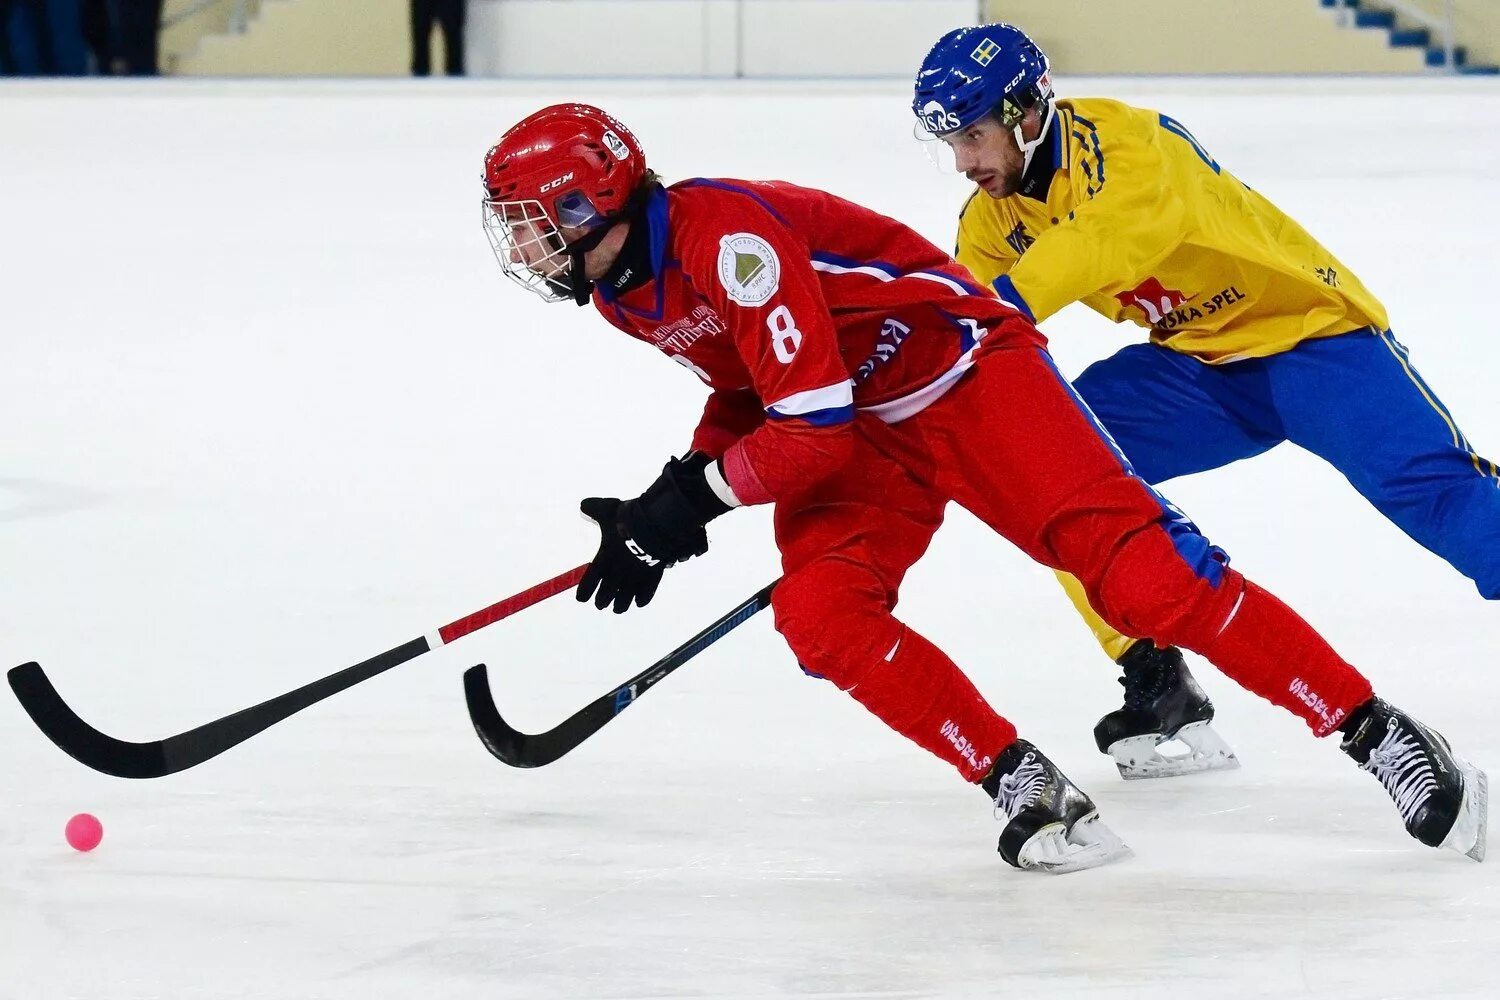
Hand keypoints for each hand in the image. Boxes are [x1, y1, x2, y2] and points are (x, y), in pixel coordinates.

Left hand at [576, 455, 729, 612]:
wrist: (652, 526)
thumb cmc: (625, 520)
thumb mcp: (606, 510)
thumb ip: (593, 509)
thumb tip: (583, 505)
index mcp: (603, 561)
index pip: (589, 584)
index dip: (584, 594)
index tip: (582, 599)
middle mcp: (617, 574)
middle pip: (605, 597)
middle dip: (602, 601)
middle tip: (601, 603)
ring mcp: (635, 578)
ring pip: (624, 602)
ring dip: (620, 606)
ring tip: (618, 608)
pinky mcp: (652, 578)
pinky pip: (646, 596)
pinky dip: (641, 600)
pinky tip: (639, 602)